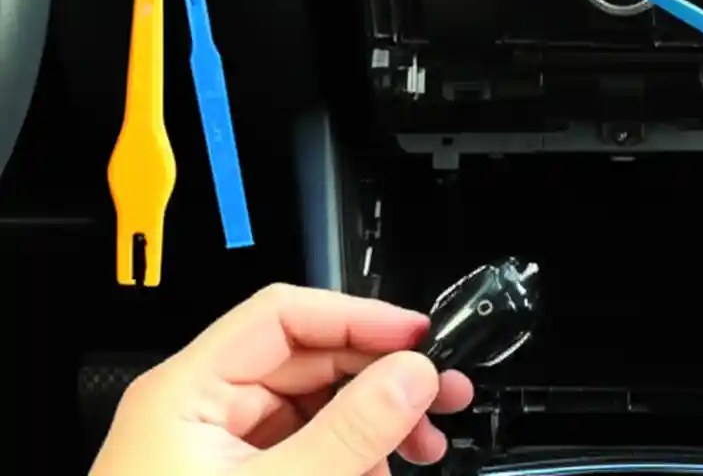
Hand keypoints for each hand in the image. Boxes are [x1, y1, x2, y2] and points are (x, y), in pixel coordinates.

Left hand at [90, 284, 474, 475]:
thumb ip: (347, 433)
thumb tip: (409, 376)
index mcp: (187, 392)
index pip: (283, 317)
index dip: (358, 318)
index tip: (417, 340)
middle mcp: (201, 410)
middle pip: (308, 361)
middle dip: (381, 378)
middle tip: (441, 395)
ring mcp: (220, 449)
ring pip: (316, 408)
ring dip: (376, 423)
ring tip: (421, 447)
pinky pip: (308, 449)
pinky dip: (352, 457)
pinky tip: (382, 473)